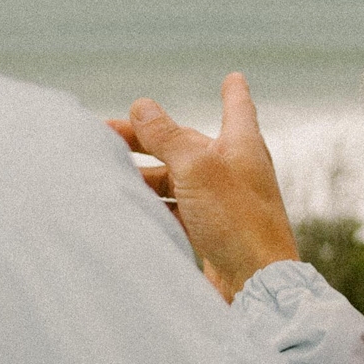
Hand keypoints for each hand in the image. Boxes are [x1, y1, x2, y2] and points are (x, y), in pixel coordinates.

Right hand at [107, 73, 298, 301]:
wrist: (256, 287)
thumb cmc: (237, 222)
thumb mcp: (197, 168)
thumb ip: (168, 137)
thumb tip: (142, 106)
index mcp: (241, 146)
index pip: (237, 108)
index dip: (233, 92)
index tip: (233, 77)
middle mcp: (234, 171)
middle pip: (187, 144)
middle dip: (149, 137)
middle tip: (106, 133)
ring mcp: (222, 203)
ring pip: (176, 179)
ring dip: (145, 174)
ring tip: (109, 172)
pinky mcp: (210, 233)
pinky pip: (176, 209)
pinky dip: (153, 204)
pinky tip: (128, 205)